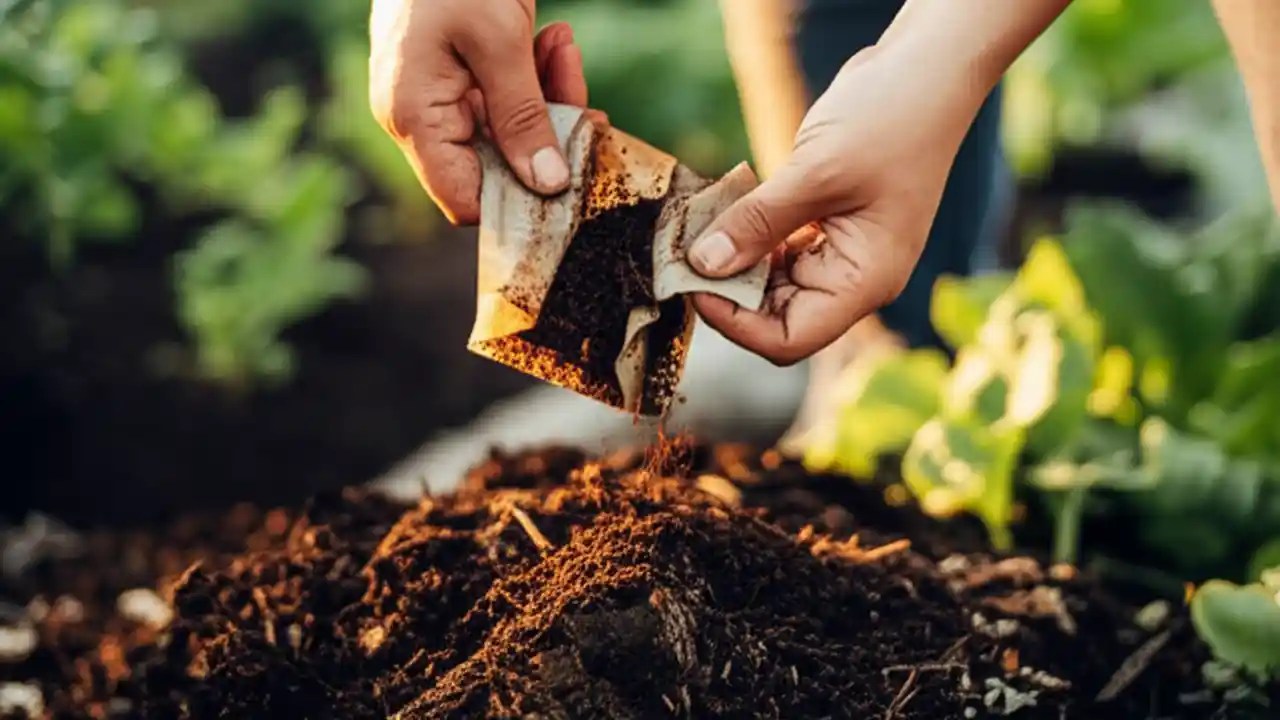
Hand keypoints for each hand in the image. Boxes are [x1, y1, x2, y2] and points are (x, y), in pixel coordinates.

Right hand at [369, 0, 588, 223]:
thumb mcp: (498, 39)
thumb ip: (523, 115)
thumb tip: (547, 184)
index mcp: (413, 116)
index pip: (464, 198)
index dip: (518, 200)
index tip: (572, 180)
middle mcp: (421, 114)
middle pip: (497, 163)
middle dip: (547, 139)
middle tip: (590, 112)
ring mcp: (442, 91)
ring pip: (511, 128)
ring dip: (550, 97)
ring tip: (565, 46)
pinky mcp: (464, 68)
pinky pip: (510, 94)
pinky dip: (539, 74)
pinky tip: (555, 37)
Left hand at [687, 44, 991, 364]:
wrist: (927, 68)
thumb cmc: (891, 118)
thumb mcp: (816, 172)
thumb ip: (758, 222)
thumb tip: (703, 265)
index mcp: (866, 281)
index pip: (789, 339)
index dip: (735, 322)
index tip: (694, 280)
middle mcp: (853, 278)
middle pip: (775, 317)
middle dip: (727, 291)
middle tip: (684, 252)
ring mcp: (841, 253)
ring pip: (770, 285)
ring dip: (732, 262)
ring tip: (699, 228)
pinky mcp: (827, 226)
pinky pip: (776, 250)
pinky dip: (747, 236)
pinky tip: (725, 210)